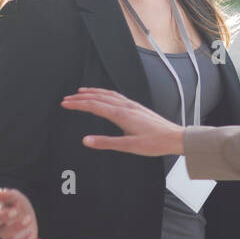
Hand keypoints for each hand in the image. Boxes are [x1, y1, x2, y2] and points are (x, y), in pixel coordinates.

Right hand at [0, 188, 42, 238]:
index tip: (15, 211)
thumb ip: (8, 195)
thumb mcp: (15, 197)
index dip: (3, 217)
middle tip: (28, 218)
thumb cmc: (17, 205)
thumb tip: (0, 192)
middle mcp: (3, 231)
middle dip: (15, 227)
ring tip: (33, 234)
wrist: (25, 214)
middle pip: (2, 234)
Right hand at [62, 87, 184, 156]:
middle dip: (81, 97)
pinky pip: (117, 96)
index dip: (78, 104)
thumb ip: (106, 143)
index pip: (94, 106)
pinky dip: (105, 93)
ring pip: (108, 94)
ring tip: (81, 92)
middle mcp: (126, 106)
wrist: (174, 137)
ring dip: (93, 92)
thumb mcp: (128, 146)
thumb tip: (86, 140)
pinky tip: (105, 96)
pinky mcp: (137, 107)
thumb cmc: (154, 143)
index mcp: (122, 114)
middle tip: (67, 98)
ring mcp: (132, 105)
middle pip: (99, 98)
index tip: (65, 103)